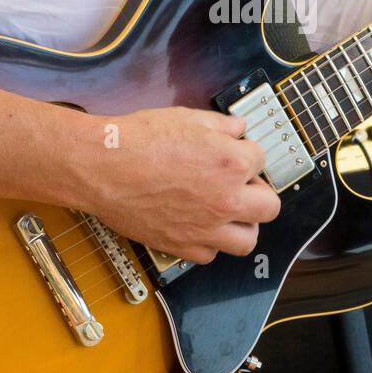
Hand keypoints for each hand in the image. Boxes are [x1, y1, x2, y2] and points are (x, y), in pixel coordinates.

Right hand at [74, 106, 279, 263]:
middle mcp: (226, 199)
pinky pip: (211, 255)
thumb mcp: (186, 117)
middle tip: (240, 185)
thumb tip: (237, 128)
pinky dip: (208, 243)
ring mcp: (207, 228)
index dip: (246, 154)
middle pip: (269, 206)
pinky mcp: (183, 246)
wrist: (102, 167)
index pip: (261, 159)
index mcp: (232, 163)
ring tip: (227, 212)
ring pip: (247, 240)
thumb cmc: (139, 140)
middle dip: (257, 192)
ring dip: (242, 225)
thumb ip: (220, 125)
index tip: (233, 153)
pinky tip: (197, 226)